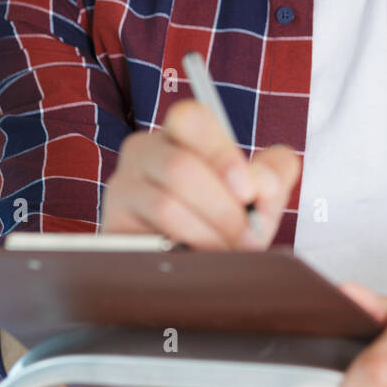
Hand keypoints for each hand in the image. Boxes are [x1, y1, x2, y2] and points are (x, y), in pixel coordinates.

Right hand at [101, 99, 299, 248]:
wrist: (193, 269)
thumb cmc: (225, 222)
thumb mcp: (259, 195)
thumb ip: (274, 174)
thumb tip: (263, 181)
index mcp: (180, 133)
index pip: (189, 118)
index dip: (221, 154)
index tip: (248, 191)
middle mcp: (143, 152)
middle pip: (180, 167)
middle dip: (223, 209)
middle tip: (249, 236)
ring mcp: (122, 187)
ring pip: (166, 206)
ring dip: (207, 234)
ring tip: (227, 253)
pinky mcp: (111, 226)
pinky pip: (148, 237)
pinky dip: (183, 251)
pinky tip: (198, 260)